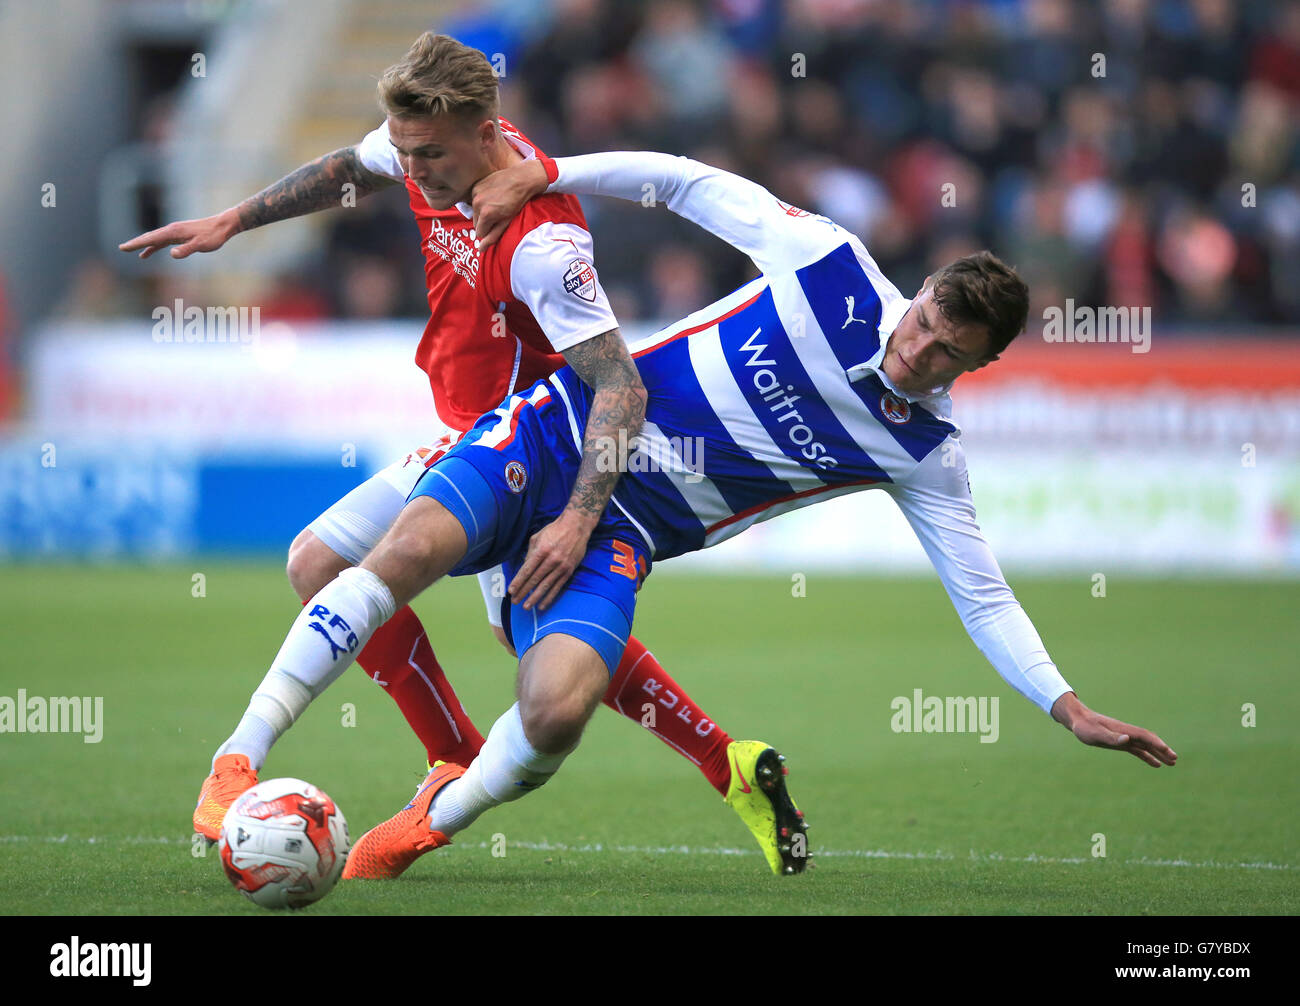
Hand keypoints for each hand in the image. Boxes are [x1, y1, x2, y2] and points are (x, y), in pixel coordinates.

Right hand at [118, 210, 239, 259]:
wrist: (223, 225)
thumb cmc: (213, 236)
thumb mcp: (201, 245)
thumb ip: (186, 250)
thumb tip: (171, 254)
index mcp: (173, 231)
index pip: (151, 238)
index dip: (136, 244)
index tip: (123, 247)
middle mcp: (172, 230)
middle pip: (149, 237)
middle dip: (135, 243)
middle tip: (121, 248)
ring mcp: (176, 232)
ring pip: (155, 239)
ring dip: (143, 245)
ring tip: (133, 252)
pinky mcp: (181, 235)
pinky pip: (163, 241)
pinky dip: (154, 246)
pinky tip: (149, 253)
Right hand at [471, 159, 548, 250]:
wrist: (522, 179)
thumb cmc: (518, 201)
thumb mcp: (507, 222)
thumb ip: (492, 236)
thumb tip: (480, 250)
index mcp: (485, 214)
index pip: (480, 233)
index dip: (489, 231)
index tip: (498, 224)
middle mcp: (477, 203)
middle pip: (476, 223)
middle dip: (485, 222)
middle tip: (498, 215)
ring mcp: (475, 193)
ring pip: (475, 212)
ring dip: (483, 212)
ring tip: (496, 205)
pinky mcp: (476, 185)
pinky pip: (475, 200)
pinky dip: (481, 201)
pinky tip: (493, 197)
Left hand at [508, 509, 596, 610]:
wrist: (577, 526)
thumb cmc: (555, 530)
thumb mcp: (538, 537)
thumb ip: (530, 553)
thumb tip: (524, 567)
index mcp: (542, 550)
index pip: (527, 570)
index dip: (518, 582)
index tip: (511, 591)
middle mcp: (552, 559)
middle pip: (534, 580)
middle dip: (523, 592)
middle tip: (515, 602)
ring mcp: (561, 566)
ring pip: (545, 586)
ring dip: (535, 598)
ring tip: (527, 607)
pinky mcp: (569, 571)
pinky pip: (557, 587)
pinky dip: (550, 597)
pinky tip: (543, 604)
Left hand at [1051, 692, 1177, 767]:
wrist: (1077, 720)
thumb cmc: (1084, 727)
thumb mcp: (1095, 734)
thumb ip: (1111, 737)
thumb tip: (1128, 739)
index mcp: (1123, 730)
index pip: (1144, 736)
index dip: (1157, 743)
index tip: (1168, 752)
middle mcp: (1127, 733)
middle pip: (1149, 741)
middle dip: (1162, 749)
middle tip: (1175, 760)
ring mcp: (1124, 737)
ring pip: (1146, 746)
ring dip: (1158, 754)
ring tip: (1171, 763)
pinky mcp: (1120, 742)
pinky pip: (1138, 750)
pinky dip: (1147, 756)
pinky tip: (1156, 764)